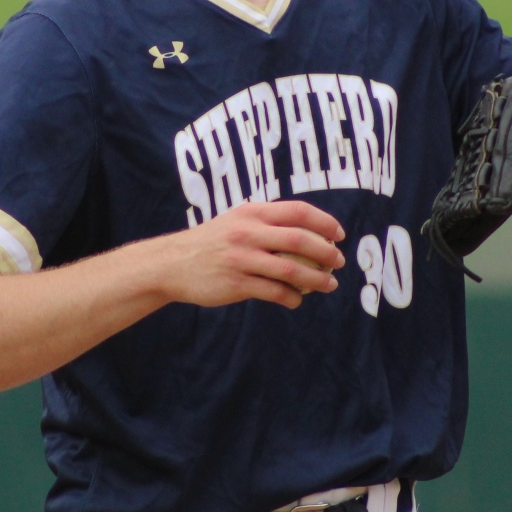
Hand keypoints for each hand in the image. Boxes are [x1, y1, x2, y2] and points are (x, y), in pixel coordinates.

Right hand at [148, 201, 345, 308]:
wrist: (172, 263)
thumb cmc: (212, 242)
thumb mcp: (236, 220)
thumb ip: (267, 222)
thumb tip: (309, 230)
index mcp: (252, 213)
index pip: (298, 211)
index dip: (324, 222)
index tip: (339, 235)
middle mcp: (248, 233)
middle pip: (300, 239)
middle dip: (326, 252)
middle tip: (339, 262)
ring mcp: (242, 259)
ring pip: (291, 269)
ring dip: (317, 279)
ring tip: (329, 285)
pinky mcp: (236, 284)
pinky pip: (274, 292)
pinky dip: (292, 297)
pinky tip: (297, 300)